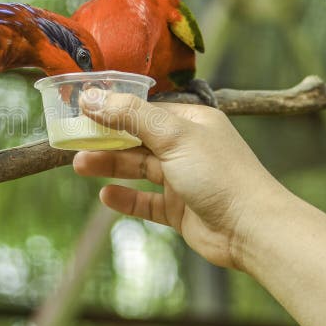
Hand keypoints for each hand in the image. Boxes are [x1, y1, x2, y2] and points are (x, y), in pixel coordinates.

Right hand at [73, 90, 287, 269]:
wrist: (252, 229)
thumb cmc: (219, 174)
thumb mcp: (172, 135)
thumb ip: (130, 115)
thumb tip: (91, 96)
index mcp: (191, 121)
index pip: (145, 109)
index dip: (113, 109)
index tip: (81, 110)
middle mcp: (187, 147)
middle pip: (138, 139)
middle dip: (106, 140)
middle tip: (73, 141)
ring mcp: (183, 179)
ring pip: (139, 169)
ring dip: (110, 166)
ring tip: (80, 166)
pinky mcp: (180, 209)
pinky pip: (147, 201)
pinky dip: (127, 198)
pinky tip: (106, 195)